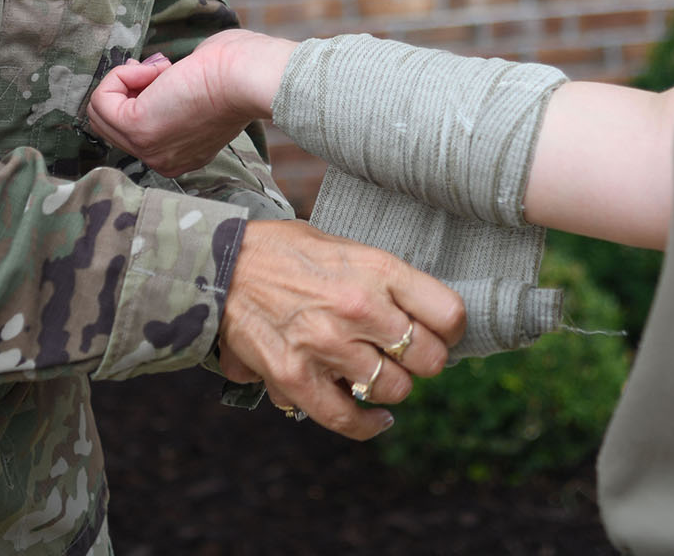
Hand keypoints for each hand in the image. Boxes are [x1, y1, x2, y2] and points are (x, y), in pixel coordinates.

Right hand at [88, 30, 291, 176]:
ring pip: (100, 113)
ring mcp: (147, 148)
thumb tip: (147, 79)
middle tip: (157, 70)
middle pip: (110, 126)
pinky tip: (155, 70)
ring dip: (124, 81)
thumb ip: (169, 97)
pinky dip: (120, 75)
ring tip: (160, 70)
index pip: (131, 133)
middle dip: (126, 89)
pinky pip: (102, 99)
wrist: (248, 76)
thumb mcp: (194, 93)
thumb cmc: (234, 71)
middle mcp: (160, 161)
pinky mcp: (138, 127)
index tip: (162, 75)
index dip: (138, 96)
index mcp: (178, 156)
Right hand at [216, 220, 465, 440]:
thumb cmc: (287, 251)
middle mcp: (359, 308)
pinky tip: (377, 419)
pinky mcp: (297, 377)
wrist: (222, 264)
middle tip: (408, 356)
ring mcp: (328, 346)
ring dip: (392, 387)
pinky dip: (369, 425)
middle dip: (424, 361)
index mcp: (377, 269)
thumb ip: (385, 281)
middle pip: (428, 358)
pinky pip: (349, 418)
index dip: (452, 329)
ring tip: (379, 376)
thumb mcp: (346, 247)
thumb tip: (425, 318)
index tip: (443, 332)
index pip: (448, 313)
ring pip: (394, 389)